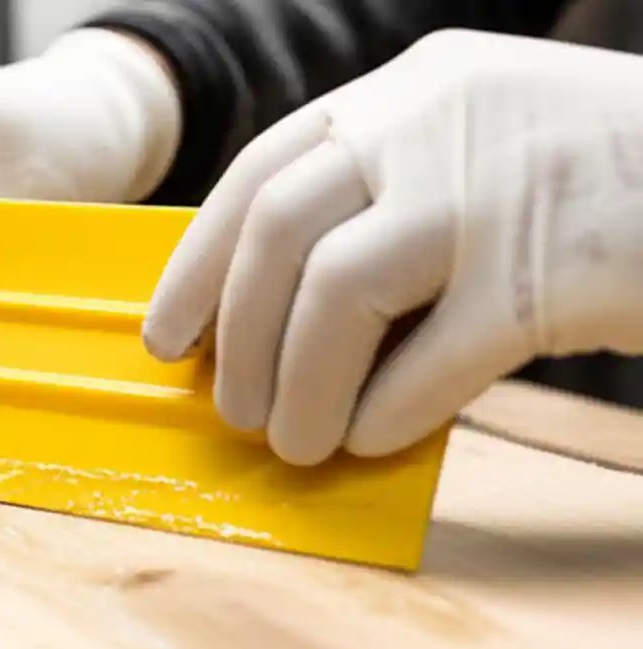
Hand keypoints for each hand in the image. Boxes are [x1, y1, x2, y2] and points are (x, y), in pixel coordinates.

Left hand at [144, 29, 642, 464]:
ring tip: (291, 441)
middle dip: (236, 335)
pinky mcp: (550, 276)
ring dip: (297, 385)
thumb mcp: (477, 142)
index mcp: (408, 90)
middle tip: (229, 408)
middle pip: (280, 232)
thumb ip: (381, 199)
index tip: (166, 333)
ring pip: (335, 294)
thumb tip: (273, 311)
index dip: (197, 262)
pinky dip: (386, 410)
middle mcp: (436, 124)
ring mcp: (493, 192)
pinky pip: (431, 360)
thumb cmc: (599, 176)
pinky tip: (372, 437)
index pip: (260, 172)